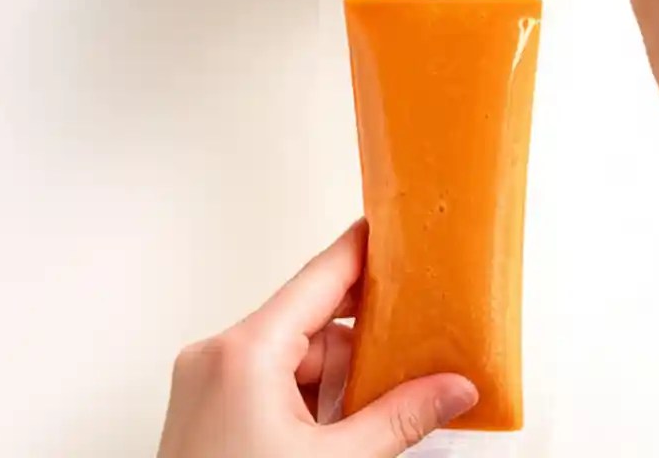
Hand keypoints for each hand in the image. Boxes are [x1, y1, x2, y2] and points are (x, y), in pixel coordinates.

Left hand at [158, 221, 477, 457]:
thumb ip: (401, 419)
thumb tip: (453, 391)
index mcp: (243, 354)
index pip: (318, 279)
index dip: (361, 252)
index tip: (391, 229)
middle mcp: (216, 359)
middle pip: (309, 324)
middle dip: (364, 342)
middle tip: (416, 344)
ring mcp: (205, 385)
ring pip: (292, 358)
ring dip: (338, 379)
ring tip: (381, 408)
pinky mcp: (205, 411)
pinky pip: (269, 383)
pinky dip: (309, 399)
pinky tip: (341, 428)